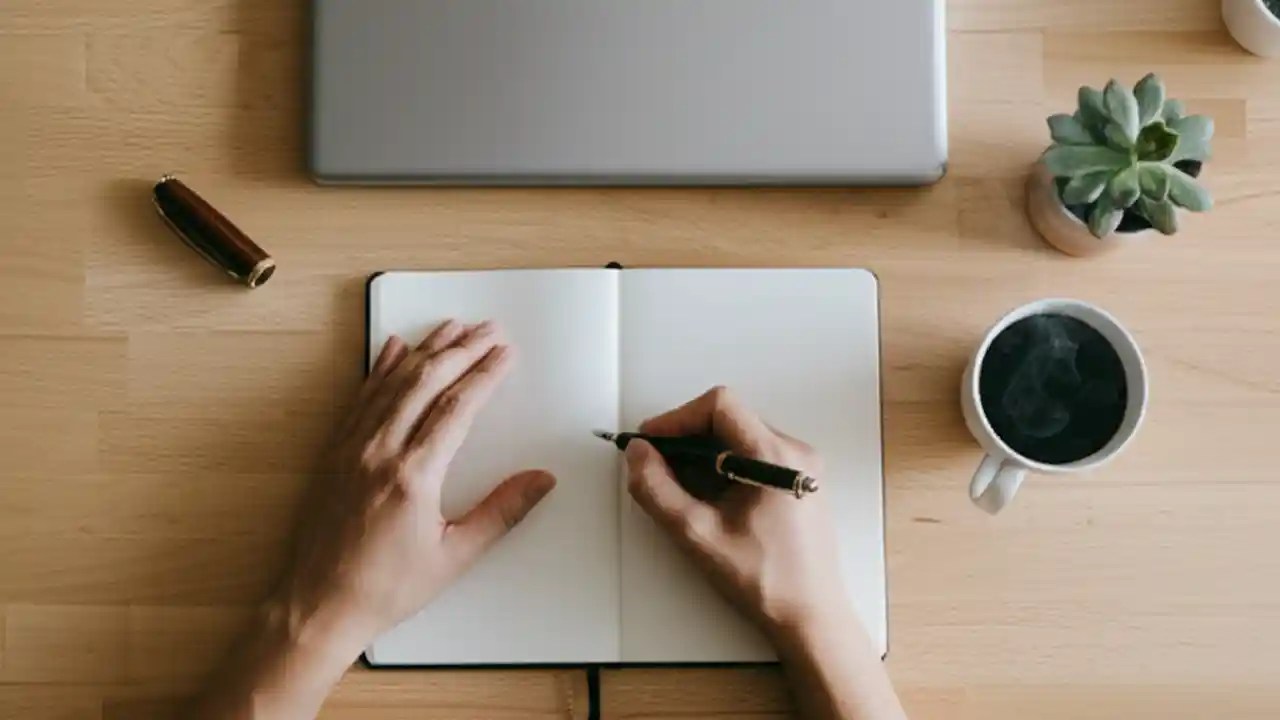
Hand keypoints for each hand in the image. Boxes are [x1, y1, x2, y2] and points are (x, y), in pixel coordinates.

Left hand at [275, 319, 556, 654]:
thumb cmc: (383, 588)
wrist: (318, 604)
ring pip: (393, 382)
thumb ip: (501, 512)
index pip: (457, 407)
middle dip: (462, 349)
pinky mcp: (335, 453)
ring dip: (426, 350)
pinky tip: (393, 349)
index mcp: (413, 475)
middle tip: (489, 330)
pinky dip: (380, 369)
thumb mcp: (455, 556)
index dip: (485, 374)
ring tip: (451, 327)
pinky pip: (361, 397)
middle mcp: (379, 451)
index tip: (504, 353)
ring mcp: (352, 448)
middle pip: (426, 382)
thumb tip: (541, 480)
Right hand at [624, 386, 846, 638]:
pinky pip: (753, 456)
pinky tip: (710, 500)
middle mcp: (795, 453)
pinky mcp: (798, 482)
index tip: (650, 443)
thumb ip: (658, 490)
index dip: (677, 418)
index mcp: (776, 458)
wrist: (810, 617)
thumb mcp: (699, 536)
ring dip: (703, 456)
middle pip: (728, 419)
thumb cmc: (765, 581)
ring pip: (739, 438)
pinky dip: (724, 468)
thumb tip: (637, 454)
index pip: (720, 406)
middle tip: (657, 469)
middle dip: (686, 440)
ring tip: (682, 491)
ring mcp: (801, 467)